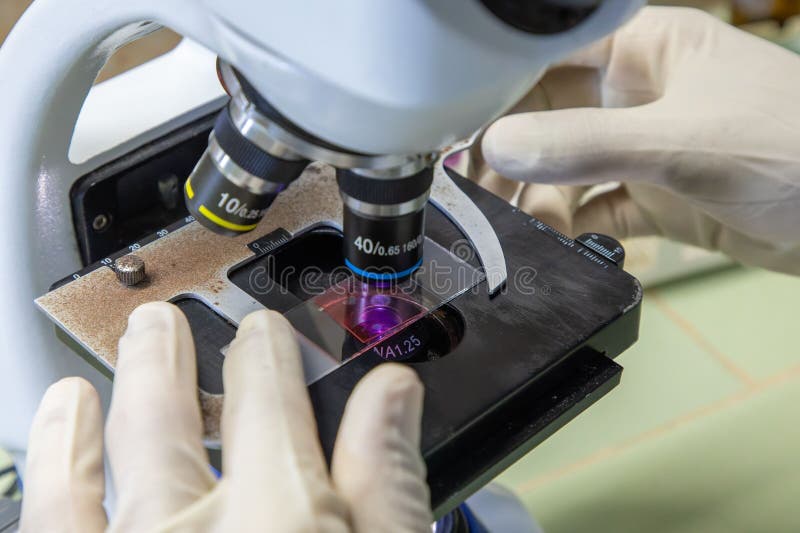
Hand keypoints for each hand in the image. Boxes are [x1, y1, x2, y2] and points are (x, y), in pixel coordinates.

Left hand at [21, 302, 431, 531]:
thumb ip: (391, 484)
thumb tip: (394, 395)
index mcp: (281, 514)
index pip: (268, 399)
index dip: (265, 355)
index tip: (262, 335)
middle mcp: (190, 532)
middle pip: (169, 419)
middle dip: (164, 361)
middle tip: (158, 325)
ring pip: (83, 476)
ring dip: (86, 420)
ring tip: (83, 383)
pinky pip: (53, 524)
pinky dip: (50, 476)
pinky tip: (53, 438)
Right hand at [474, 6, 799, 274]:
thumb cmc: (794, 150)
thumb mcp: (683, 141)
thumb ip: (588, 145)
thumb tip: (498, 148)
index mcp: (645, 51)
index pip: (549, 58)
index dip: (498, 91)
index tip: (459, 132)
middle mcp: (637, 96)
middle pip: (547, 118)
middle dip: (511, 154)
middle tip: (477, 191)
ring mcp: (645, 148)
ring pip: (566, 169)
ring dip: (539, 197)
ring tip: (522, 226)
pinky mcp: (657, 197)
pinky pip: (596, 209)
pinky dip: (573, 228)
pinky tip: (560, 242)